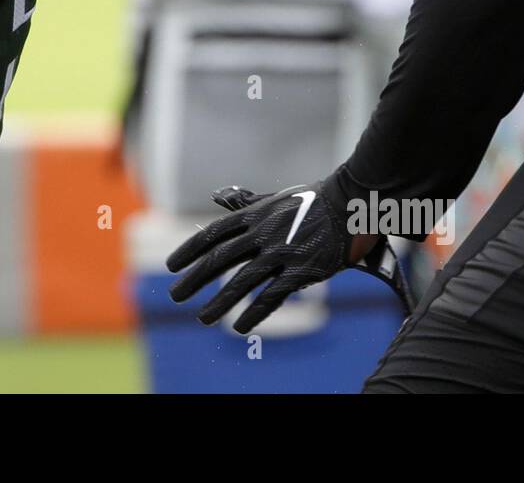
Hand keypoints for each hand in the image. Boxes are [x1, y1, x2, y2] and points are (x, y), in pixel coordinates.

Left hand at [167, 175, 412, 333]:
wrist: (351, 203)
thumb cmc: (313, 200)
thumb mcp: (275, 198)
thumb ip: (248, 203)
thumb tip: (219, 197)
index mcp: (254, 215)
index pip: (213, 234)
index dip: (189, 250)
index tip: (172, 265)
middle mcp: (263, 233)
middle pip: (220, 260)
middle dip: (195, 280)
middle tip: (176, 295)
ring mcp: (282, 252)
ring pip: (242, 282)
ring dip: (219, 303)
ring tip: (203, 318)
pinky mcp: (302, 270)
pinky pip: (272, 295)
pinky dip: (254, 312)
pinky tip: (240, 326)